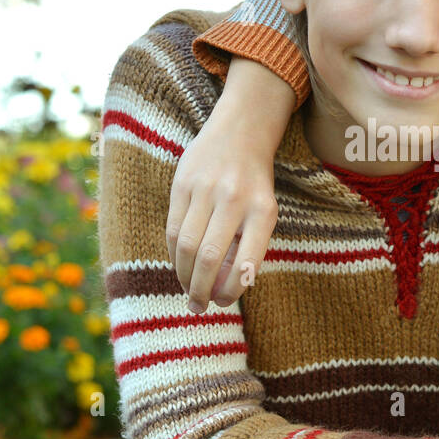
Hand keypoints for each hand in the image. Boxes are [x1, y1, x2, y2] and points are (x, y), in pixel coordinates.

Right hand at [166, 58, 292, 310]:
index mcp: (264, 210)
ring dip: (184, 276)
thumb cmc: (254, 183)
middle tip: (199, 306)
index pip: (246, 263)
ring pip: (186, 246)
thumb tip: (223, 289)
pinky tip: (180, 264)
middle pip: (210, 258)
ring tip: (188, 290)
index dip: (232, 290)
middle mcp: (235, 198)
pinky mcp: (182, 183)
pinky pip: (173, 229)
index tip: (224, 302)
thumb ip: (248, 244)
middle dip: (201, 289)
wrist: (241, 131)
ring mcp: (206, 189)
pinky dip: (174, 254)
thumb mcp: (264, 210)